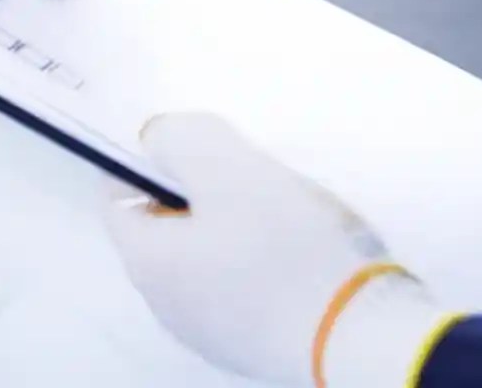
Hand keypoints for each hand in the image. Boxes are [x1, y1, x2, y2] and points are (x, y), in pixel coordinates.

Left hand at [109, 113, 458, 385]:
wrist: (363, 340)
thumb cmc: (289, 250)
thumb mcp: (227, 168)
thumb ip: (178, 139)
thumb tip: (155, 136)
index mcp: (146, 259)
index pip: (118, 194)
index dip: (150, 162)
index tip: (196, 150)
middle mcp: (164, 302)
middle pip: (166, 225)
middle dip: (201, 194)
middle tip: (251, 182)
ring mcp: (207, 330)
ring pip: (208, 255)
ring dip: (237, 228)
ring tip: (287, 219)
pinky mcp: (250, 346)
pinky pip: (242, 287)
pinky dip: (263, 264)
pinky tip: (305, 257)